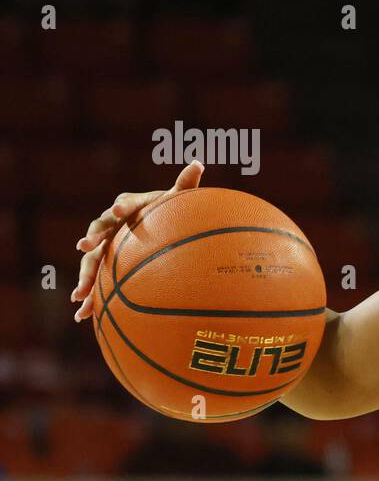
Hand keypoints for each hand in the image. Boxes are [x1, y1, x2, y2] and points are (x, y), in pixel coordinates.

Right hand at [70, 160, 204, 321]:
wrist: (156, 226)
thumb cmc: (169, 211)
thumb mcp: (178, 199)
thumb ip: (185, 184)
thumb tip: (198, 163)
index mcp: (128, 206)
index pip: (124, 204)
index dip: (121, 206)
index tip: (119, 207)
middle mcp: (111, 225)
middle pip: (98, 233)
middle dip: (91, 240)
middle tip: (84, 247)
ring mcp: (106, 245)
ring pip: (91, 261)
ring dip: (84, 277)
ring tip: (78, 295)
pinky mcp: (106, 264)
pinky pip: (97, 281)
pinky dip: (90, 298)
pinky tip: (82, 316)